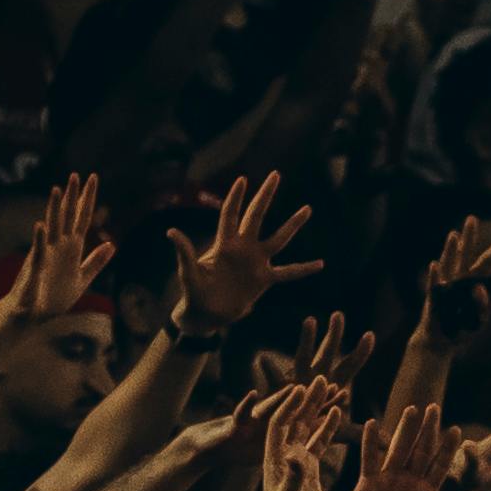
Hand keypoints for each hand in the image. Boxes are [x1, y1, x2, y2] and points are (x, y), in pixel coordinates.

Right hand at [3, 173, 114, 324]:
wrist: (35, 314)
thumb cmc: (55, 296)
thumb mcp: (83, 278)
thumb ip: (96, 261)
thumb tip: (112, 244)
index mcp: (71, 248)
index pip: (81, 218)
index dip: (88, 200)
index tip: (93, 179)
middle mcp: (58, 246)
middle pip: (67, 217)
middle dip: (72, 196)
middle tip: (77, 174)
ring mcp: (46, 254)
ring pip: (51, 227)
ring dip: (54, 209)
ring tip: (57, 190)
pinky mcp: (35, 268)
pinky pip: (37, 251)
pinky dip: (39, 239)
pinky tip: (41, 225)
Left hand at [173, 171, 318, 328]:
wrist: (206, 316)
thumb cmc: (194, 293)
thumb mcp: (188, 273)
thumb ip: (184, 252)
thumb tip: (170, 231)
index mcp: (224, 244)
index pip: (230, 214)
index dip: (236, 198)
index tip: (243, 179)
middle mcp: (242, 248)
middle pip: (257, 216)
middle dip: (266, 195)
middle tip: (276, 175)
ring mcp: (256, 263)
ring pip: (278, 240)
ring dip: (292, 225)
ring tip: (307, 209)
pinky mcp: (264, 281)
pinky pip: (288, 273)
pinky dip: (303, 269)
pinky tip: (320, 264)